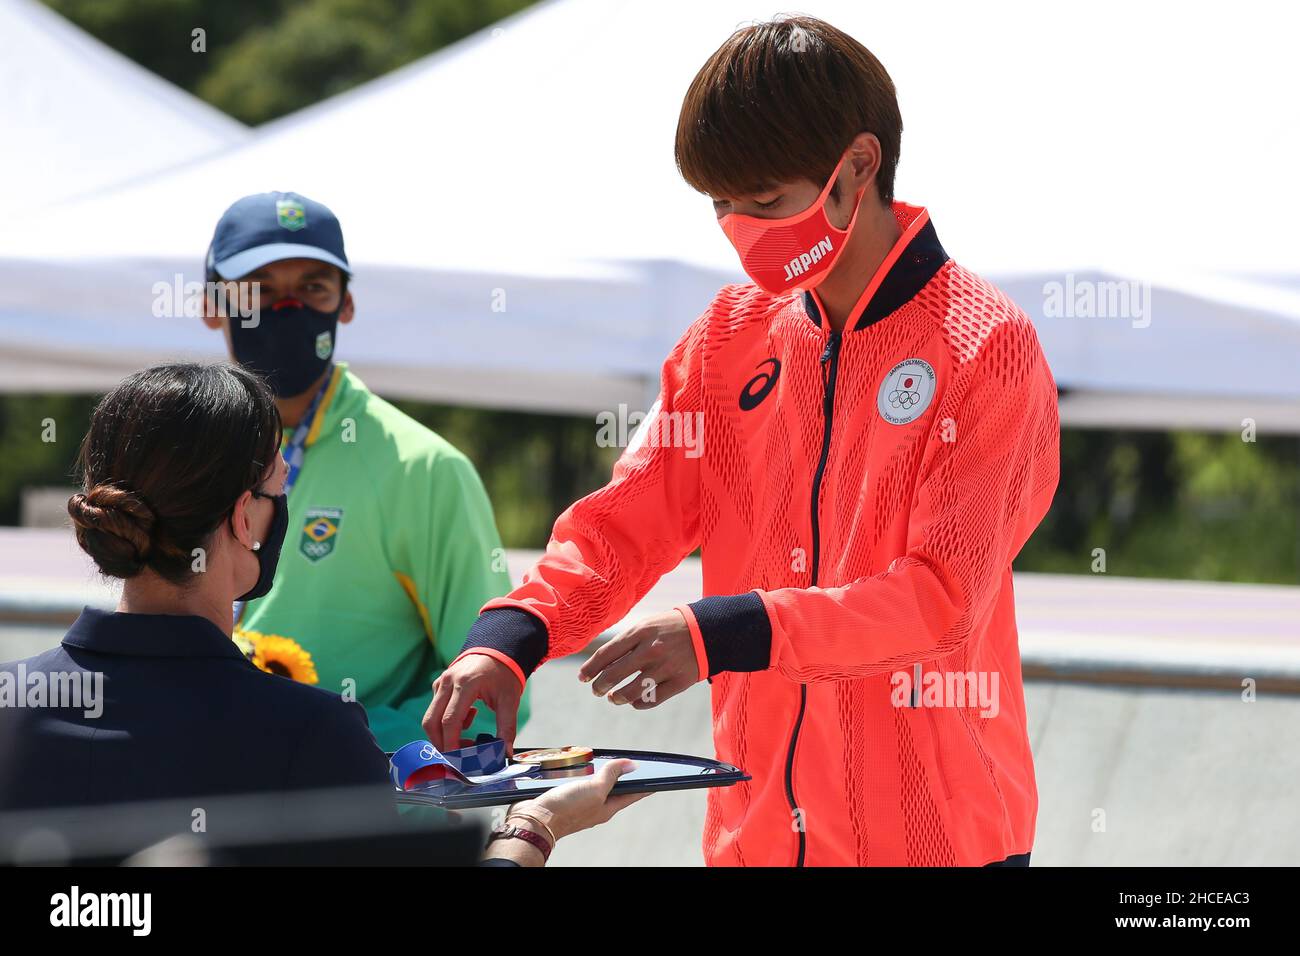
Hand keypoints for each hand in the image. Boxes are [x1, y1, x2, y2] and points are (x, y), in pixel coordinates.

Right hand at [423, 654, 521, 753]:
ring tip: (467, 735)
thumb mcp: (509, 700)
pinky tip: (466, 717)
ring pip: (430, 716)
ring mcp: (441, 682)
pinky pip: (435, 708)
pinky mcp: (439, 684)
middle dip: (440, 743)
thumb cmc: (504, 674)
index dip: (451, 743)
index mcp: (465, 684)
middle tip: (457, 755)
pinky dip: (446, 720)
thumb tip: (505, 752)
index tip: (458, 759)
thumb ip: (507, 726)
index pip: (450, 721)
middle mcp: (448, 682)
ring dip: (443, 732)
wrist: (497, 649)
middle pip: (431, 721)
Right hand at [524, 758, 648, 839]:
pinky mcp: (564, 799)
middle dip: (618, 776)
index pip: (631, 795)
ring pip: (592, 786)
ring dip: (596, 774)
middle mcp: (594, 807)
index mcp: (607, 808)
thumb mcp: (595, 789)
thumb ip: (611, 776)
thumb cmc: (566, 809)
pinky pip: (575, 785)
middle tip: (626, 764)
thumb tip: (630, 765)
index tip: (656, 780)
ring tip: (601, 762)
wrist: (534, 820)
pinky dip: (578, 775)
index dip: (644, 786)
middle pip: (612, 789)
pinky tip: (575, 768)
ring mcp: (579, 804)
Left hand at [577, 609, 700, 709]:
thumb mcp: (647, 625)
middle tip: (597, 691)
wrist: (709, 630)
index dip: (590, 668)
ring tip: (614, 698)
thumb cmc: (671, 628)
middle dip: (600, 686)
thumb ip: (627, 642)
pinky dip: (639, 704)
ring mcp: (665, 667)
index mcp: (640, 632)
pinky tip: (635, 702)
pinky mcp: (679, 682)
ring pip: (631, 691)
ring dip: (618, 698)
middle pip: (614, 674)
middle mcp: (650, 650)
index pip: (606, 654)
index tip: (582, 678)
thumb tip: (601, 662)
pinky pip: (652, 700)